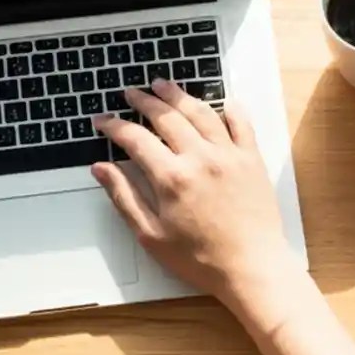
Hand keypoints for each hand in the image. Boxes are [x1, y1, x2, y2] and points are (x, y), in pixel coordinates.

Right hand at [91, 79, 300, 305]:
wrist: (252, 269)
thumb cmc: (202, 259)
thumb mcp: (151, 235)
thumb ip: (124, 196)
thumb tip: (101, 169)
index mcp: (171, 178)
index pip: (135, 139)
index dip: (115, 126)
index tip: (103, 120)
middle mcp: (200, 158)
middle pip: (166, 116)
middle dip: (144, 100)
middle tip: (131, 92)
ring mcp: (228, 155)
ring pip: (200, 111)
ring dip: (178, 94)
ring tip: (163, 85)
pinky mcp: (251, 159)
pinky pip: (241, 122)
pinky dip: (229, 107)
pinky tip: (219, 101)